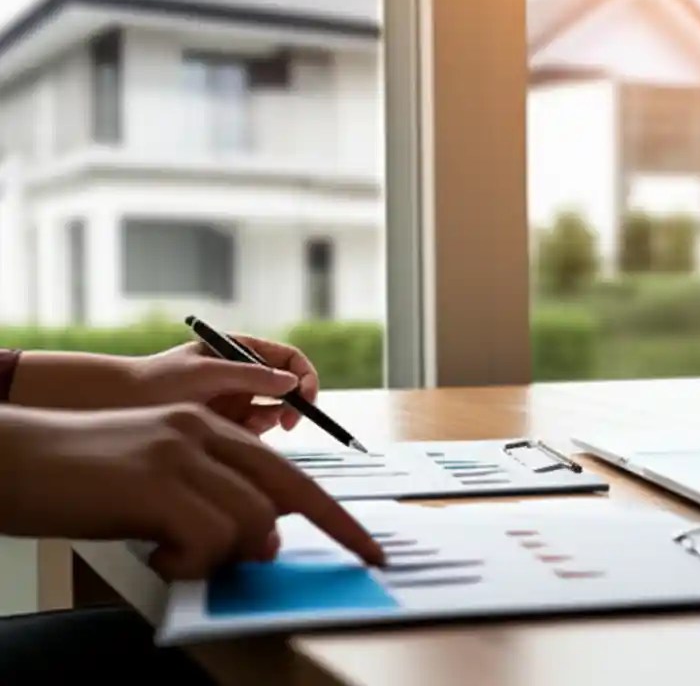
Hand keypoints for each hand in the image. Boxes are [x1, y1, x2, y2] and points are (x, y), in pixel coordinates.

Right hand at [0, 404, 383, 579]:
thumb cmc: (81, 480)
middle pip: (291, 490)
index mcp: (209, 432)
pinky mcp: (156, 482)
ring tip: (176, 554)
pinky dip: (189, 562)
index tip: (369, 545)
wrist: (14, 459)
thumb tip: (263, 542)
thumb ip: (212, 500)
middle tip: (362, 556)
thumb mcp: (159, 484)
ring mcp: (181, 454)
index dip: (335, 513)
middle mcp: (204, 433)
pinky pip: (210, 540)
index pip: (290, 475)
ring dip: (222, 556)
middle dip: (337, 527)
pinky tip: (156, 554)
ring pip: (253, 522)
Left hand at [136, 336, 321, 434]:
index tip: (304, 399)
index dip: (304, 378)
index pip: (289, 359)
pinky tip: (228, 434)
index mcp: (241, 351)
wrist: (115, 406)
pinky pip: (253, 434)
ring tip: (243, 425)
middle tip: (286, 424)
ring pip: (272, 414)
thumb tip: (292, 383)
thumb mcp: (206, 373)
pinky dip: (250, 436)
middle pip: (288, 389)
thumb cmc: (156, 381)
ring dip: (267, 422)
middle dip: (291, 406)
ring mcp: (236, 401)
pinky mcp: (225, 426)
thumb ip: (251, 376)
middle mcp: (243, 375)